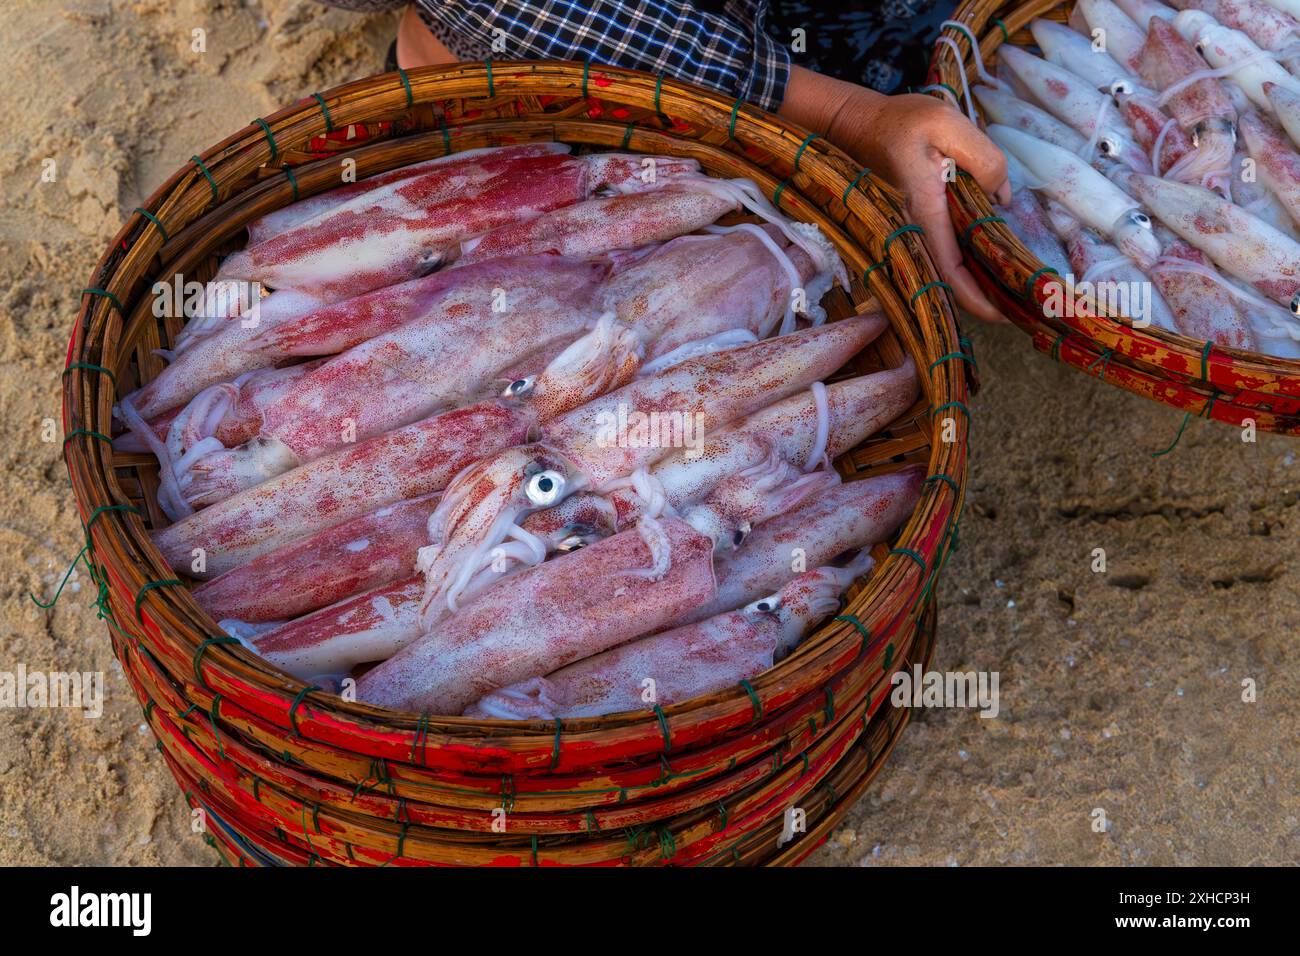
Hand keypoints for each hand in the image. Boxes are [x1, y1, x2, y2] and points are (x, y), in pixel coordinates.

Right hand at [780, 68, 1010, 321]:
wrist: (858, 125)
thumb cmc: (901, 123)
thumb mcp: (947, 123)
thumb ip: (984, 158)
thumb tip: (1001, 198)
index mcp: (924, 211)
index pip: (950, 268)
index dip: (976, 297)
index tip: (1004, 313)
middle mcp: (913, 230)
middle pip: (947, 281)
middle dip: (981, 300)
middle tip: (1019, 307)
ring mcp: (911, 231)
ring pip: (943, 272)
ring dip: (974, 285)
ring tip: (1009, 289)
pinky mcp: (913, 224)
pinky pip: (939, 255)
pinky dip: (964, 267)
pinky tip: (985, 264)